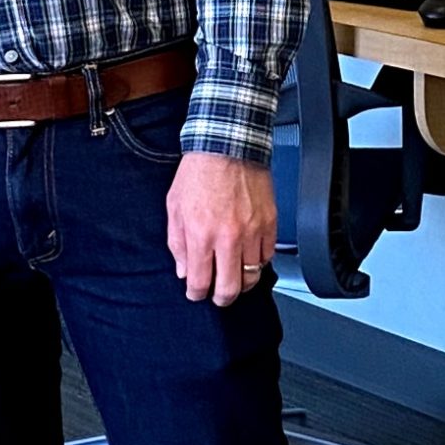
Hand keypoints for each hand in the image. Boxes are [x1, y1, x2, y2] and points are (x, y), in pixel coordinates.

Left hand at [167, 152, 276, 306]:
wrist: (227, 146)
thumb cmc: (199, 172)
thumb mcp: (174, 208)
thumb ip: (177, 243)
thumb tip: (184, 270)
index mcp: (201, 235)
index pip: (200, 282)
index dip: (196, 294)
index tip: (196, 292)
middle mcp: (228, 237)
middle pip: (230, 288)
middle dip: (221, 298)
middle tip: (218, 296)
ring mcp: (252, 232)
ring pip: (252, 275)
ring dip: (242, 282)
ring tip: (235, 278)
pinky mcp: (269, 223)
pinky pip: (267, 256)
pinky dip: (258, 262)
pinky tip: (249, 257)